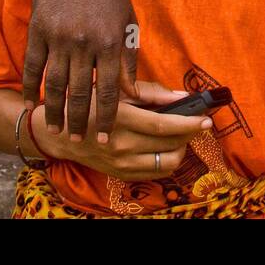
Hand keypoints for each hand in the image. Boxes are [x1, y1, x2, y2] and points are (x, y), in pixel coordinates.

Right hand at [22, 0, 138, 143]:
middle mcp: (85, 41)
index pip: (111, 89)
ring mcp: (58, 36)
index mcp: (111, 40)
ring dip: (55, 111)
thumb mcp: (128, 20)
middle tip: (78, 141)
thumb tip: (133, 93)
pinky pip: (33, 66)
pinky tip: (30, 105)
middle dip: (80, 121)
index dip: (109, 116)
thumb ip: (129, 58)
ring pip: (54, 84)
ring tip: (56, 130)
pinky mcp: (38, 29)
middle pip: (81, 92)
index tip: (107, 137)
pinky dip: (31, 87)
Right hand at [32, 82, 211, 180]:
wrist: (58, 132)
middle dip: (191, 134)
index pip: (163, 125)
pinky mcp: (119, 174)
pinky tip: (167, 146)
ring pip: (166, 163)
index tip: (207, 119)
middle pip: (169, 145)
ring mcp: (120, 163)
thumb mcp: (117, 90)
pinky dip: (167, 161)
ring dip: (181, 149)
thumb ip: (152, 93)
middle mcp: (120, 145)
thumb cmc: (90, 102)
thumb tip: (183, 97)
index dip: (189, 123)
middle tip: (198, 123)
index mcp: (120, 118)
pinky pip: (155, 173)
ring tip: (181, 135)